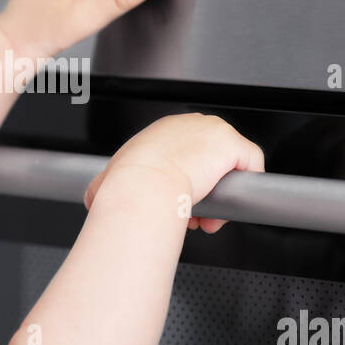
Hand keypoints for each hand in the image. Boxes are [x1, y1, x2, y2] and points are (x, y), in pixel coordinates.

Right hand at [82, 113, 264, 233]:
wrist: (143, 186)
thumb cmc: (126, 184)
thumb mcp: (108, 178)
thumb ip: (106, 183)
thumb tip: (92, 197)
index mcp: (163, 130)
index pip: (185, 154)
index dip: (183, 183)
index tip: (176, 203)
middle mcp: (190, 125)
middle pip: (209, 160)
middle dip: (202, 192)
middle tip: (192, 217)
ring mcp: (213, 132)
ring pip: (228, 165)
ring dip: (219, 197)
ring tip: (205, 220)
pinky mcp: (232, 144)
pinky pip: (251, 162)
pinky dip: (246, 185)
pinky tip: (229, 205)